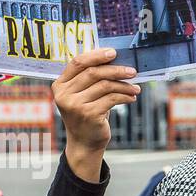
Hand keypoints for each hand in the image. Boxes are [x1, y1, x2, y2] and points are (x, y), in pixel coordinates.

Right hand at [52, 48, 138, 182]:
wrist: (84, 142)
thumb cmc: (86, 113)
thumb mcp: (82, 94)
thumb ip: (89, 77)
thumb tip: (114, 58)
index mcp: (60, 85)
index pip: (77, 62)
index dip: (96, 55)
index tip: (113, 52)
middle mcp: (64, 95)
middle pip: (93, 72)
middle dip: (116, 70)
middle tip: (132, 71)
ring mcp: (75, 105)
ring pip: (105, 85)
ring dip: (123, 85)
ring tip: (135, 88)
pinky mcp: (89, 115)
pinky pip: (111, 99)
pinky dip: (125, 96)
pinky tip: (131, 97)